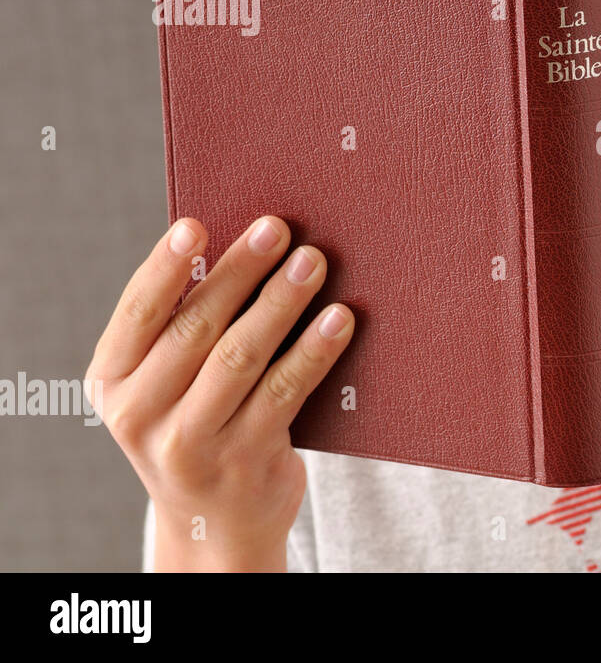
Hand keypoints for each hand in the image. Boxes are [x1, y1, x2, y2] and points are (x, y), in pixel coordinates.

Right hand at [85, 216, 353, 570]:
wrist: (216, 521)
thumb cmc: (200, 419)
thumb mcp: (168, 383)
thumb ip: (187, 326)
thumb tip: (246, 244)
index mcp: (113, 380)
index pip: (138, 314)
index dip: (166, 267)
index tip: (196, 225)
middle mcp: (141, 415)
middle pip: (196, 329)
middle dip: (240, 272)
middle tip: (278, 229)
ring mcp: (192, 443)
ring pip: (241, 358)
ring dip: (281, 303)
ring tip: (312, 262)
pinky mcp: (245, 461)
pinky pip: (285, 392)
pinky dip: (315, 351)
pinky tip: (340, 319)